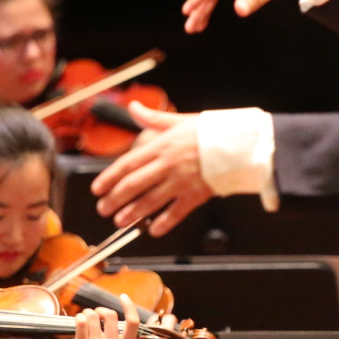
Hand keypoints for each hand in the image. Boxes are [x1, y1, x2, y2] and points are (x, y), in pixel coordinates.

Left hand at [58, 294, 139, 338]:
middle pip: (110, 314)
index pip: (133, 323)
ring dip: (87, 314)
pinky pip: (82, 321)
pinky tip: (78, 322)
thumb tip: (113, 316)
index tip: (124, 297)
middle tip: (94, 315)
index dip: (129, 307)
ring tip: (83, 321)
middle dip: (100, 310)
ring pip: (93, 315)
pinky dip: (79, 317)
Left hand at [92, 102, 212, 235]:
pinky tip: (153, 231)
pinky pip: (176, 213)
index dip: (110, 177)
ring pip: (151, 201)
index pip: (128, 164)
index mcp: (161, 146)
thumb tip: (134, 107)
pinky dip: (164, 223)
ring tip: (120, 221)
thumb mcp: (180, 121)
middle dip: (115, 199)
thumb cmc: (211, 132)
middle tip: (103, 209)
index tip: (97, 189)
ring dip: (133, 213)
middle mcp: (168, 165)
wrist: (240, 144)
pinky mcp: (196, 195)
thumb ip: (153, 118)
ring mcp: (181, 181)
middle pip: (134, 185)